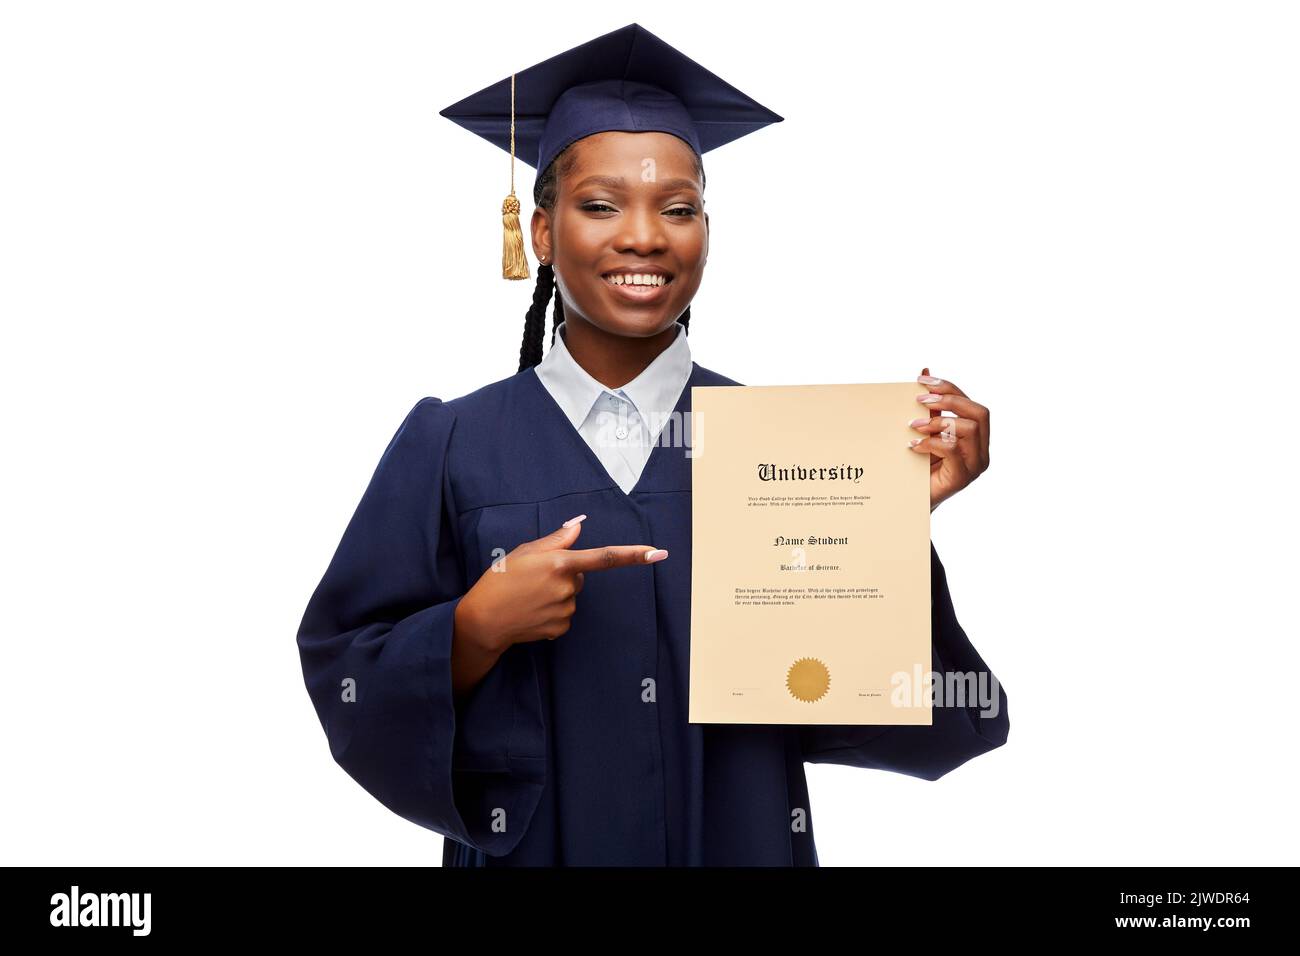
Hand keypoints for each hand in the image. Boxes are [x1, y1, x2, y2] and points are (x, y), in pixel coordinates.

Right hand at [455, 517, 667, 655]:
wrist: (483, 620)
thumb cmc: (500, 579)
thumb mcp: (525, 552)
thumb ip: (557, 540)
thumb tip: (578, 525)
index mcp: (560, 563)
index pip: (605, 557)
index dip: (634, 555)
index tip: (658, 554)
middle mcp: (567, 587)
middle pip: (580, 576)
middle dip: (564, 574)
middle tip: (534, 578)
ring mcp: (565, 610)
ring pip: (571, 596)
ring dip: (556, 593)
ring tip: (529, 595)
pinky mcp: (560, 628)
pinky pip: (565, 615)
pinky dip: (552, 612)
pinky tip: (532, 611)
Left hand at [907, 367, 989, 512]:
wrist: (909, 502)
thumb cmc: (918, 466)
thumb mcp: (924, 431)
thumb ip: (929, 406)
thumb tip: (925, 371)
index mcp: (976, 438)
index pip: (972, 405)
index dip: (950, 388)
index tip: (922, 380)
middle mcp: (981, 451)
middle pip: (979, 413)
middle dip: (950, 400)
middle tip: (920, 399)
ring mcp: (975, 466)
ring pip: (969, 430)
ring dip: (939, 421)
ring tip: (914, 425)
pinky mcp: (962, 479)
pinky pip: (953, 450)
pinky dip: (932, 442)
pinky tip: (913, 445)